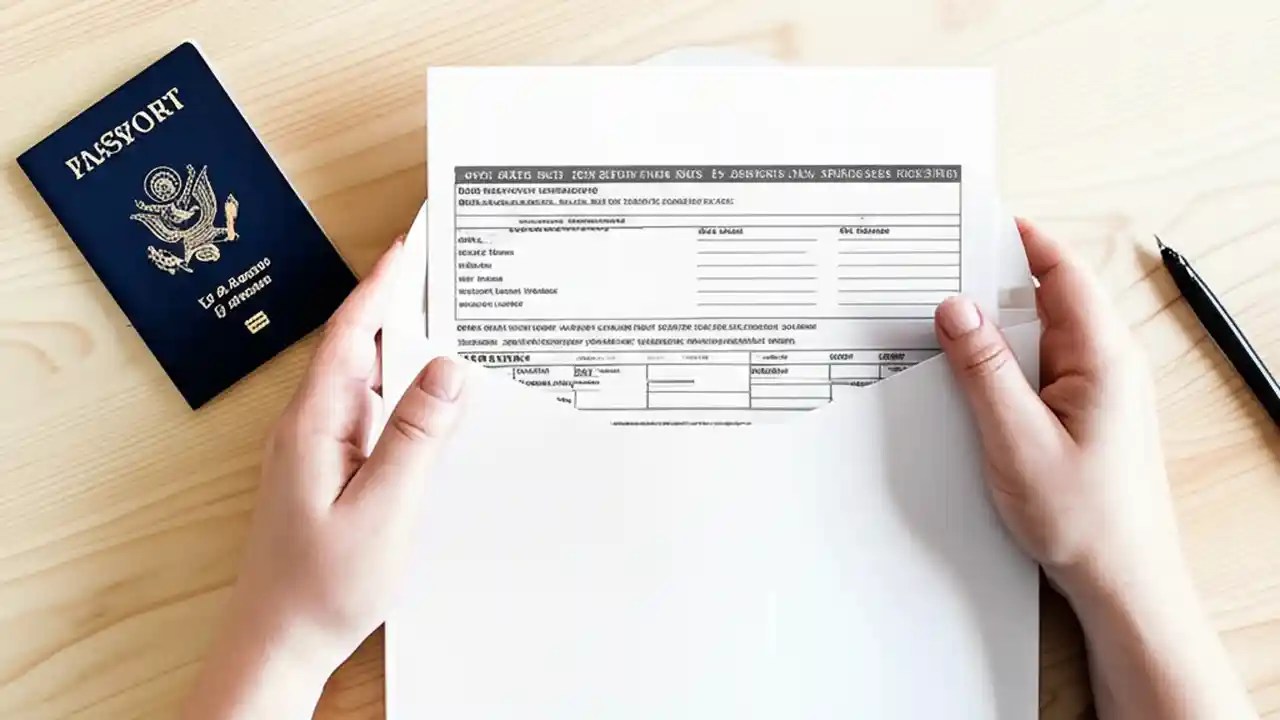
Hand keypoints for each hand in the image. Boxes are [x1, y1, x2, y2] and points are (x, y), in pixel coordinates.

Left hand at [184, 237, 465, 718]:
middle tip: (442, 267)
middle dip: (397, 302)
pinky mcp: (326, 467)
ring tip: (443, 318)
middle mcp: (309, 425)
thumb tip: (447, 370)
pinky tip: (423, 395)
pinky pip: (366, 409)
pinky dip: (398, 389)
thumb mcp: (383, 510)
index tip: (409, 242)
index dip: (382, 283)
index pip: (351, 333)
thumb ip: (416, 437)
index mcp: (315, 423)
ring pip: (363, 377)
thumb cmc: (323, 585)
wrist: (279, 641)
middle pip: (357, 345)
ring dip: (399, 346)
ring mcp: (314, 446)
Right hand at [934, 219, 1254, 718]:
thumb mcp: (1017, 439)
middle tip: (938, 272)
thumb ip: (984, 369)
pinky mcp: (1082, 415)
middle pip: (1047, 298)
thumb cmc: (1086, 520)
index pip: (1063, 271)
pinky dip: (1002, 364)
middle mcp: (1106, 365)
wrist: (1122, 582)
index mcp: (1103, 357)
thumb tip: (956, 307)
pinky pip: (1038, 370)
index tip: (976, 218)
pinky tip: (969, 377)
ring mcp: (1096, 390)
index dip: (1021, 238)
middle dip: (993, 281)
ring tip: (944, 326)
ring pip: (1039, 336)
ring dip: (995, 329)